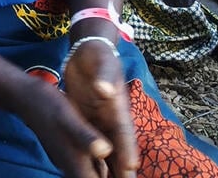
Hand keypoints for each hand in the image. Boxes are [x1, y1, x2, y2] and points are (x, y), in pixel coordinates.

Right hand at [19, 79, 123, 177]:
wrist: (26, 97)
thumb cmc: (47, 105)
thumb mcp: (69, 118)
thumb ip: (86, 136)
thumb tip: (106, 150)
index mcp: (75, 161)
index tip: (127, 176)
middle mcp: (72, 165)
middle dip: (110, 176)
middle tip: (127, 172)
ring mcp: (68, 159)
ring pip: (91, 174)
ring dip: (105, 172)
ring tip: (123, 169)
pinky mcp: (68, 151)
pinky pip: (87, 165)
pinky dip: (98, 166)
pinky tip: (106, 155)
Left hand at [63, 40, 138, 177]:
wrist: (88, 52)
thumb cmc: (98, 56)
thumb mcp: (102, 62)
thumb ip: (105, 76)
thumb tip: (105, 89)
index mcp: (117, 107)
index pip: (124, 132)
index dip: (127, 150)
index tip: (131, 168)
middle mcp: (111, 118)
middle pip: (117, 147)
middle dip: (121, 168)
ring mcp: (99, 120)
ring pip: (105, 149)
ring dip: (108, 167)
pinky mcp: (87, 120)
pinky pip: (91, 143)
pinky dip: (93, 158)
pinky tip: (91, 172)